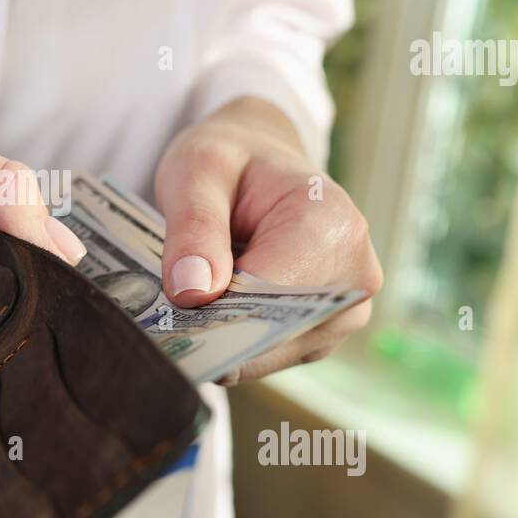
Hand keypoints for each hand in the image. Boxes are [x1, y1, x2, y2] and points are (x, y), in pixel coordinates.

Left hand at [153, 97, 381, 383]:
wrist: (262, 165)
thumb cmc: (231, 162)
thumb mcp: (197, 170)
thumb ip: (194, 228)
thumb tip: (192, 293)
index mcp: (332, 226)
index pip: (266, 297)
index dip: (210, 309)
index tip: (164, 311)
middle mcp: (353, 279)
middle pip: (268, 334)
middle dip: (210, 328)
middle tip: (164, 310)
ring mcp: (343, 315)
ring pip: (263, 354)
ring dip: (218, 335)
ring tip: (193, 293)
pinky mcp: (321, 336)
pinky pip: (265, 355)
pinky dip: (230, 340)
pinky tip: (212, 307)